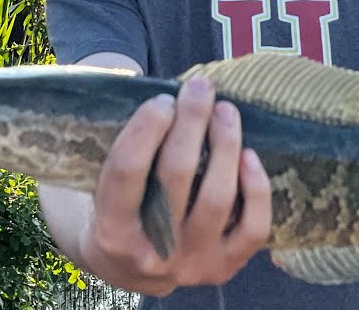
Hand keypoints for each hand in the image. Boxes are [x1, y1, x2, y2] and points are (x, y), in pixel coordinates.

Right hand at [77, 76, 271, 295]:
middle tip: (199, 89)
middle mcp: (151, 254)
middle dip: (190, 123)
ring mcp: (192, 263)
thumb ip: (127, 146)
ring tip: (225, 110)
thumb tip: (162, 93)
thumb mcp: (102, 184)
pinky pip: (253, 227)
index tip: (161, 100)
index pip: (126, 173)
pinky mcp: (224, 267)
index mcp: (111, 232)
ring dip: (225, 144)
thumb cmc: (119, 209)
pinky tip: (249, 155)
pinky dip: (255, 188)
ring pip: (217, 197)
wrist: (132, 268)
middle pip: (176, 177)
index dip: (145, 130)